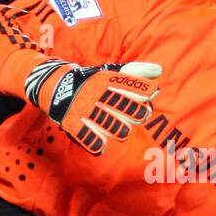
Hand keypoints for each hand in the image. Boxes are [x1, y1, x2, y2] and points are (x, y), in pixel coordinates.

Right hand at [25, 59, 161, 155]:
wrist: (56, 87)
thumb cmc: (92, 81)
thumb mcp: (110, 73)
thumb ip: (135, 72)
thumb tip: (158, 70)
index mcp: (105, 80)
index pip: (130, 85)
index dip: (143, 90)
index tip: (151, 93)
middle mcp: (95, 94)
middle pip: (122, 106)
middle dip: (136, 113)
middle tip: (141, 116)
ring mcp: (84, 109)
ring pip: (109, 124)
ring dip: (120, 130)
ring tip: (122, 131)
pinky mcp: (73, 124)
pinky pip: (88, 138)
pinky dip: (97, 144)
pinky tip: (102, 146)